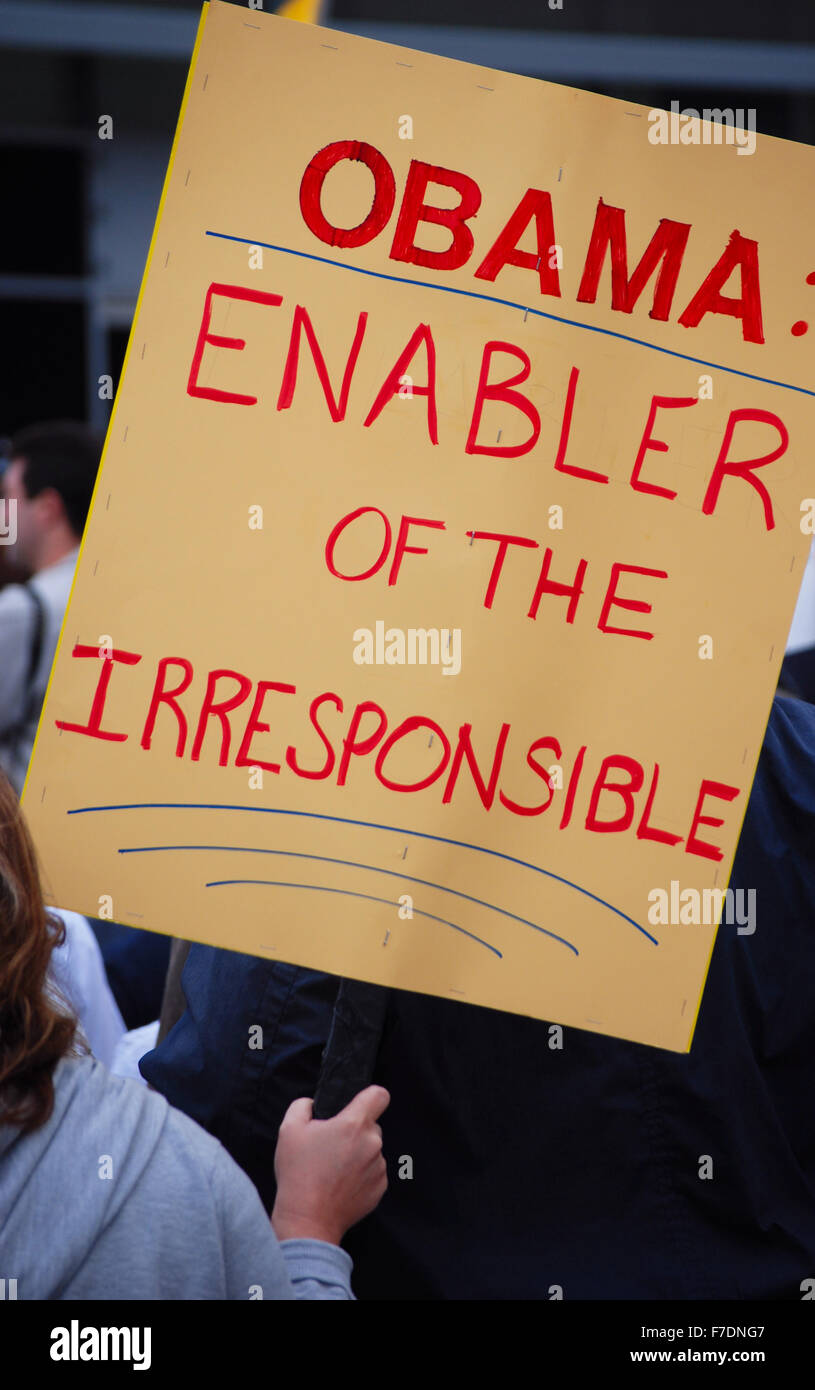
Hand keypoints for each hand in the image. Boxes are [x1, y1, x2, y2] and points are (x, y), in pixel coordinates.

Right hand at [271, 1085, 389, 1246]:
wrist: (308, 1219)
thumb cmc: (298, 1173)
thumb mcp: (289, 1130)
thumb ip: (302, 1106)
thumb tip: (312, 1104)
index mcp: (354, 1124)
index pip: (379, 1095)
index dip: (369, 1096)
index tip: (359, 1104)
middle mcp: (372, 1143)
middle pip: (371, 1125)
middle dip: (355, 1130)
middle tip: (331, 1145)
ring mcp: (378, 1167)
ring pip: (372, 1150)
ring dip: (358, 1154)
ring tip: (333, 1170)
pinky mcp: (380, 1189)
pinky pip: (373, 1172)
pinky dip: (361, 1175)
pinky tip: (340, 1185)